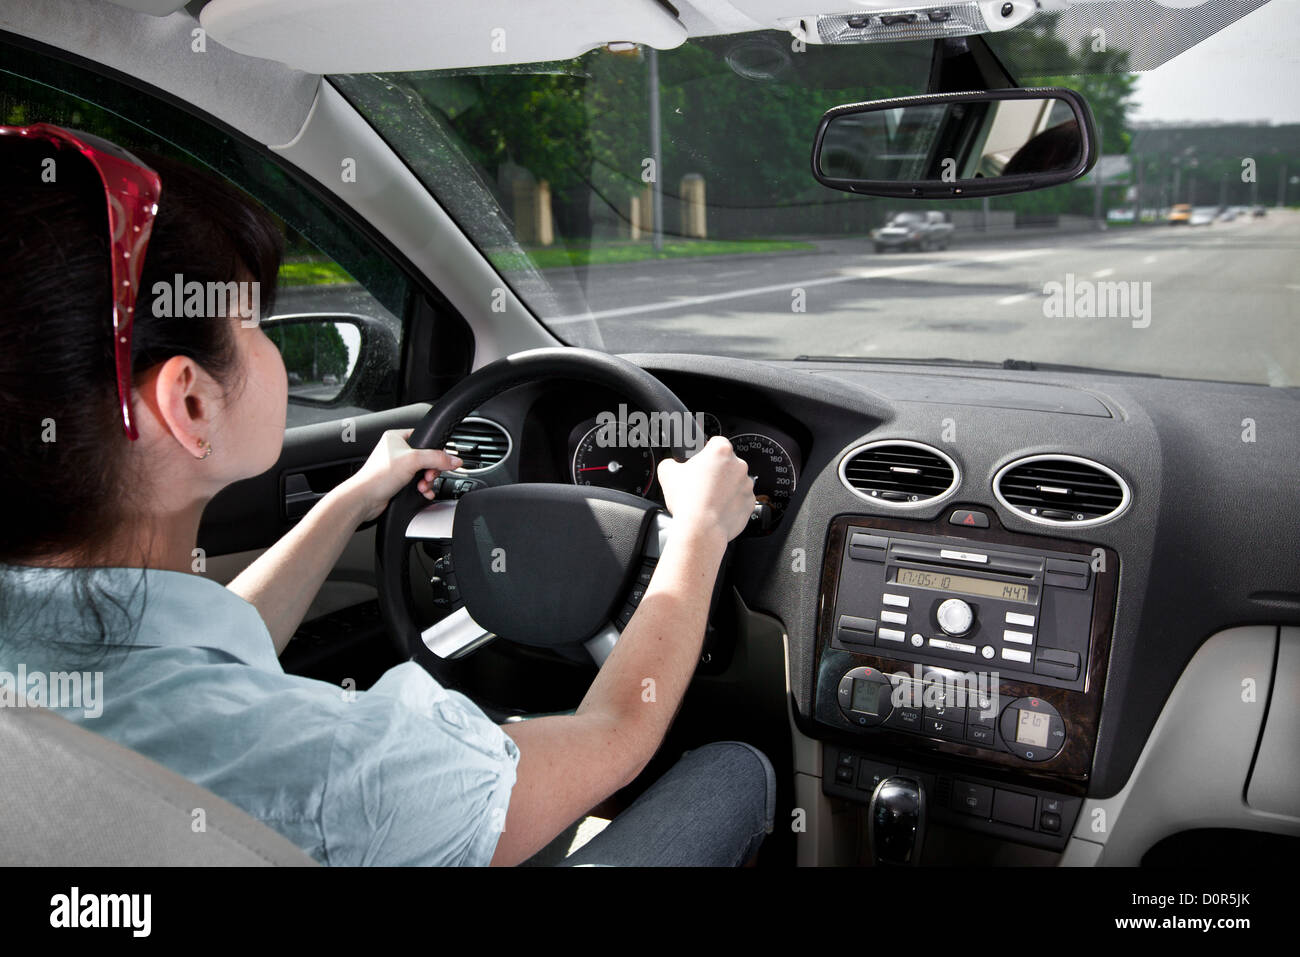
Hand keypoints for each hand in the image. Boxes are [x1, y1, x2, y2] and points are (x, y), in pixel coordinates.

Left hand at [337, 428, 461, 522]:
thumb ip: (437, 458)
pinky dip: (423, 488)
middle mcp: (397, 451)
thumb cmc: (377, 476)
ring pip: (423, 471)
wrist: (364, 499)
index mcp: (396, 437)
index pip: (425, 438)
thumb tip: (454, 460)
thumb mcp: (413, 461)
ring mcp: (397, 467)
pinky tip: (423, 492)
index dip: (434, 451)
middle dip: (431, 470)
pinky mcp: (398, 481)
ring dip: (427, 481)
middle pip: (427, 457)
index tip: (439, 461)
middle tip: (428, 476)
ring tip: (423, 486)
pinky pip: (418, 482)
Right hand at [655, 435, 754, 544]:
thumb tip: (671, 464)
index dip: (705, 453)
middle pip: (726, 463)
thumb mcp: (667, 472)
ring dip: (724, 487)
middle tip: (700, 484)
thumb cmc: (688, 501)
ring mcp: (746, 484)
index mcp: (721, 451)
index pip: (715, 442)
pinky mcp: (750, 502)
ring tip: (707, 499)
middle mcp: (738, 465)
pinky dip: (730, 503)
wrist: (701, 529)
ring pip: (734, 481)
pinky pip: (739, 499)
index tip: (700, 462)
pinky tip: (716, 509)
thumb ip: (671, 462)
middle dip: (715, 471)